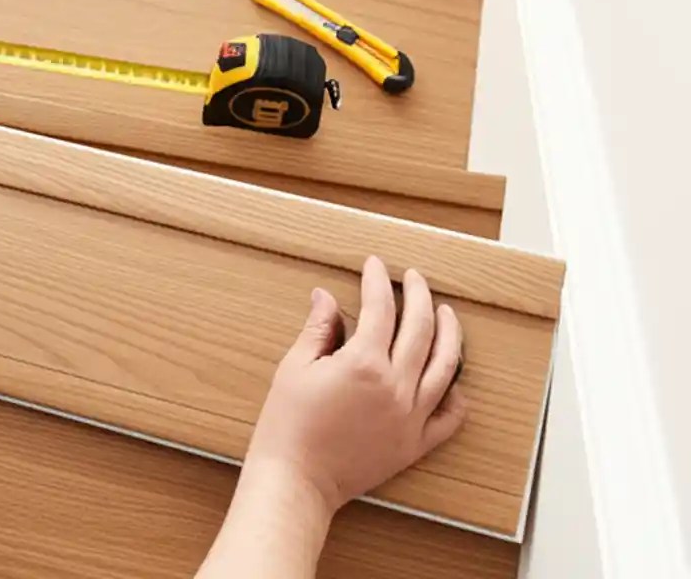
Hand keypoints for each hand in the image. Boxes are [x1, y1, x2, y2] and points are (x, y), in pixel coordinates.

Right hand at [246, 256, 466, 516]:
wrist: (296, 479)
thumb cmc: (287, 425)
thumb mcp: (294, 368)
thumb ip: (318, 329)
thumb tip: (326, 297)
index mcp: (363, 364)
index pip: (380, 308)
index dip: (378, 281)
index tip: (375, 265)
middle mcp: (395, 386)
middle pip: (420, 328)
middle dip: (418, 296)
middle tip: (413, 278)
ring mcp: (410, 416)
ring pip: (446, 365)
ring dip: (449, 333)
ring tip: (445, 313)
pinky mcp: (415, 443)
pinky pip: (450, 416)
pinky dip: (457, 394)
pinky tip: (454, 378)